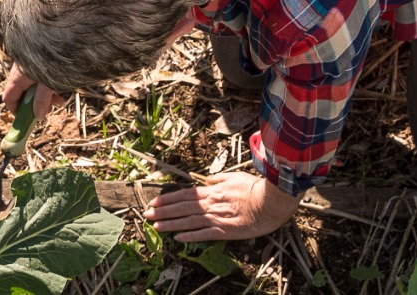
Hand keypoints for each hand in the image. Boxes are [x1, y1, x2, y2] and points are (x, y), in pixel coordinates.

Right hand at [1, 66, 58, 119]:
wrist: (57, 34)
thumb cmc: (51, 61)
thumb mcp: (47, 83)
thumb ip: (42, 99)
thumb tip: (39, 117)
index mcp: (17, 78)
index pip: (9, 99)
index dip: (17, 111)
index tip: (29, 118)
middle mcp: (19, 73)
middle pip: (22, 95)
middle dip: (36, 104)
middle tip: (50, 109)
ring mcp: (26, 67)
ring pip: (31, 88)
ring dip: (44, 96)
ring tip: (60, 101)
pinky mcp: (35, 64)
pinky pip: (37, 79)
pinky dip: (46, 86)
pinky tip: (59, 88)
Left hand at [143, 172, 298, 241]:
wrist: (270, 202)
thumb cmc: (255, 188)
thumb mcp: (234, 177)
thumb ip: (219, 179)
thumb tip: (208, 179)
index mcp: (212, 191)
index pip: (185, 194)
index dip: (168, 199)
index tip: (154, 202)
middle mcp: (210, 204)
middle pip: (182, 207)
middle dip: (163, 211)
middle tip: (146, 214)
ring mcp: (216, 218)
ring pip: (188, 221)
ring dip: (171, 224)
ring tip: (155, 226)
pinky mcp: (225, 231)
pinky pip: (204, 234)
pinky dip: (190, 236)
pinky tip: (178, 239)